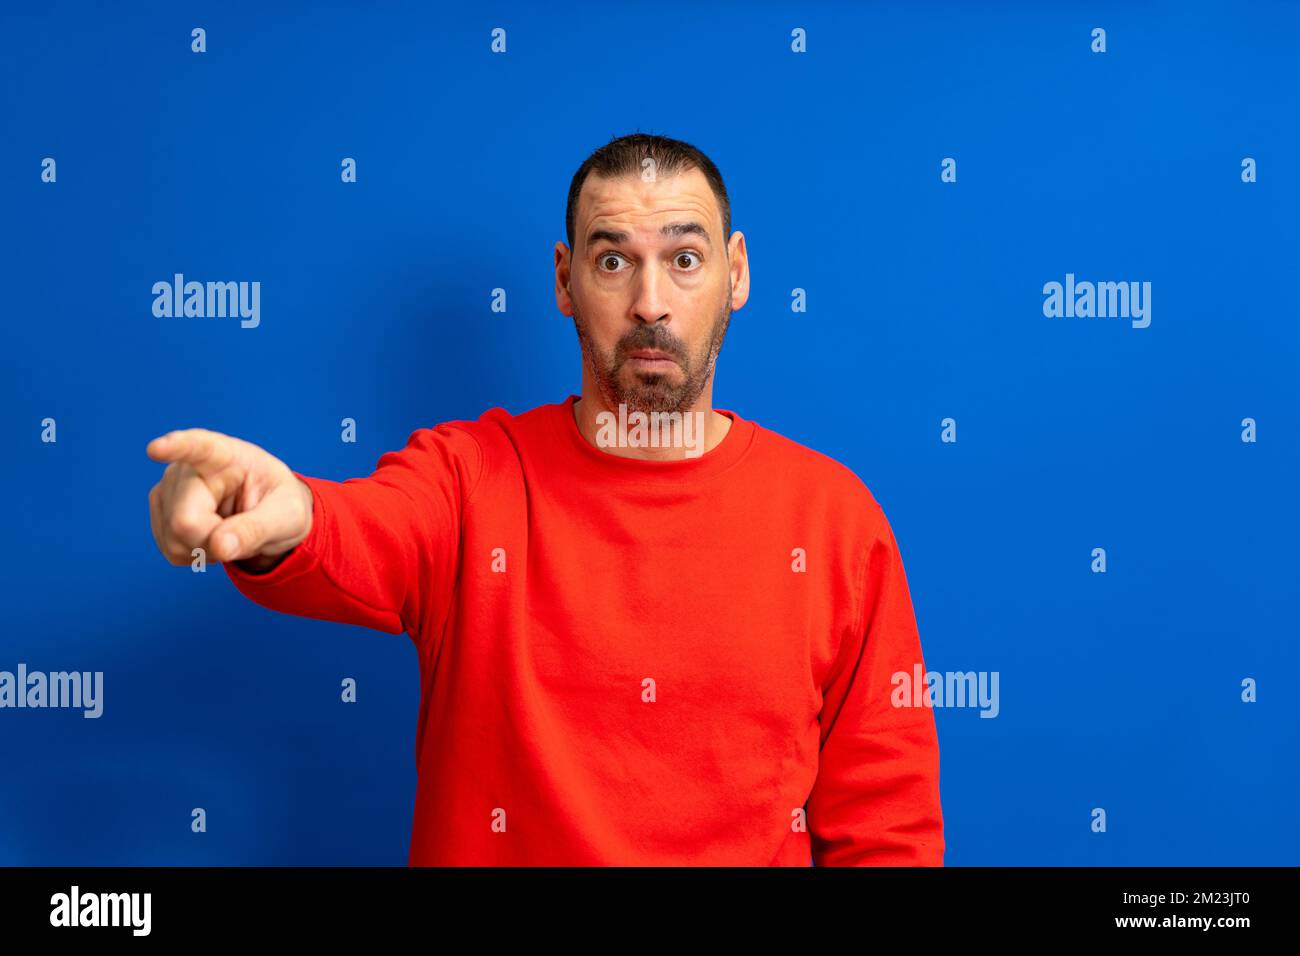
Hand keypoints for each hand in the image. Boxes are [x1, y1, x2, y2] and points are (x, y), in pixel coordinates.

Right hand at [146, 428, 312, 566]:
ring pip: (174, 539)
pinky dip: (197, 554)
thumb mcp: (288, 516)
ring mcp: (169, 487)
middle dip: (213, 542)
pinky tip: (213, 536)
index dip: (176, 448)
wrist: (270, 514)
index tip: (156, 449)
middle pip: (183, 521)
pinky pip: (172, 550)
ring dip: (207, 550)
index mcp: (227, 455)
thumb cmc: (280, 505)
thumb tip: (219, 546)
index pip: (198, 447)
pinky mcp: (160, 509)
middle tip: (241, 535)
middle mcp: (189, 467)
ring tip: (230, 531)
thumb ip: (256, 530)